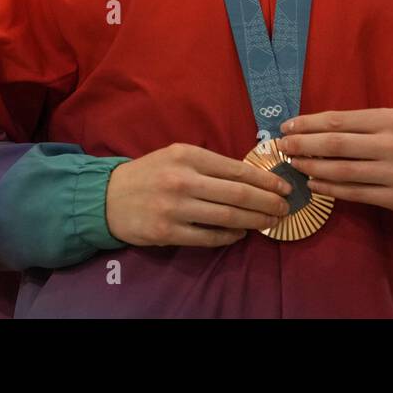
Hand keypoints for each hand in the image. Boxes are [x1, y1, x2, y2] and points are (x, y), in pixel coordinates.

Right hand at [105, 142, 294, 247]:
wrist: (108, 197)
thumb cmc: (150, 173)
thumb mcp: (177, 155)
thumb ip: (209, 164)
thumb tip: (250, 177)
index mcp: (188, 155)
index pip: (236, 169)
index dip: (265, 180)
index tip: (283, 186)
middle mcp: (183, 179)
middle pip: (237, 193)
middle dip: (267, 202)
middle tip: (284, 207)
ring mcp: (175, 207)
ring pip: (227, 216)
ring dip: (254, 220)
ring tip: (270, 221)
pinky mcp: (167, 231)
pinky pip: (208, 237)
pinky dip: (229, 237)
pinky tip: (241, 233)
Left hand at [277, 109, 392, 218]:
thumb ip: (359, 126)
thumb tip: (311, 128)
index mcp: (390, 119)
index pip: (339, 120)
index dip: (308, 124)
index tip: (286, 127)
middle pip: (337, 144)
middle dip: (303, 145)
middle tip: (281, 147)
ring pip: (343, 170)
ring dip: (312, 168)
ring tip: (294, 165)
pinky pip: (355, 193)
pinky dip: (330, 188)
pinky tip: (314, 184)